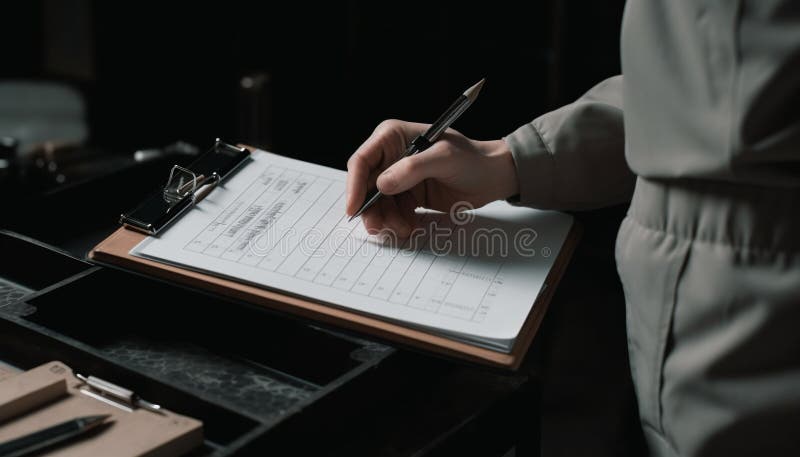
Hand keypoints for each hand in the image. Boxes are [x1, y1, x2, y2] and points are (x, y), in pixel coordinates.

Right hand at [346, 119, 518, 236]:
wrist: (492, 177)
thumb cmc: (472, 159)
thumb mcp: (443, 158)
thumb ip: (412, 168)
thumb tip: (381, 184)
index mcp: (393, 137)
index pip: (363, 161)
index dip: (354, 185)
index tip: (354, 208)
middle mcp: (391, 157)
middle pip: (365, 187)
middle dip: (371, 209)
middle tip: (380, 227)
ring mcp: (399, 178)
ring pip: (378, 204)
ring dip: (387, 220)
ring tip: (404, 229)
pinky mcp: (407, 196)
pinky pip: (393, 213)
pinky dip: (398, 223)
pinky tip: (412, 226)